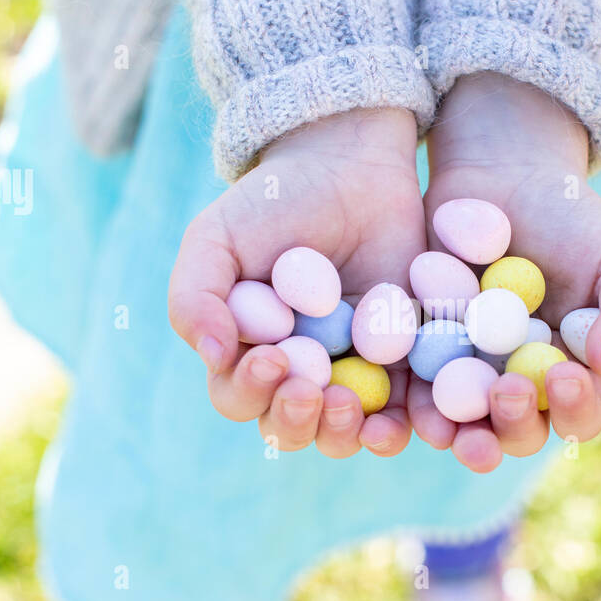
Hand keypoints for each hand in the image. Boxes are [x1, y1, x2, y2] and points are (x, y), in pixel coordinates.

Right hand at [169, 107, 424, 456]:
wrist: (350, 167)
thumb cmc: (272, 203)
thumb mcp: (217, 238)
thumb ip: (195, 296)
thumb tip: (213, 356)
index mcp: (247, 354)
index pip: (240, 396)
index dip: (251, 391)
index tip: (272, 358)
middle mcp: (298, 374)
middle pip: (291, 427)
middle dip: (297, 420)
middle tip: (311, 391)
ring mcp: (352, 373)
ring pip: (342, 433)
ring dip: (342, 434)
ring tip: (350, 407)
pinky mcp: (405, 365)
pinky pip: (403, 412)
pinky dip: (398, 426)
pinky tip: (395, 423)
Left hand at [413, 73, 600, 471]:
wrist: (503, 175)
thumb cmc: (574, 221)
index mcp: (572, 376)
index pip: (581, 413)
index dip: (577, 407)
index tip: (566, 374)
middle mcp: (519, 387)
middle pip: (520, 432)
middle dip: (517, 424)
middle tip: (508, 389)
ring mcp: (467, 377)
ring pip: (466, 427)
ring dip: (465, 436)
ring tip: (460, 428)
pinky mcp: (420, 358)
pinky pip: (415, 393)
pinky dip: (416, 405)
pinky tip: (416, 401)